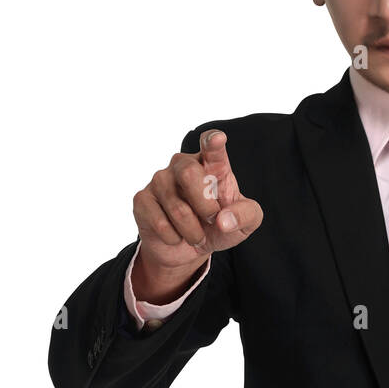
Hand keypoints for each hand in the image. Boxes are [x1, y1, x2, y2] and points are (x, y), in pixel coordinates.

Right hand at [131, 129, 262, 299]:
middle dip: (205, 206)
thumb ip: (245, 215)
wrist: (191, 248)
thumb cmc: (220, 225)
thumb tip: (223, 220)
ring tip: (197, 235)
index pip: (211, 146)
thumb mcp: (246, 222)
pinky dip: (175, 238)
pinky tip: (177, 236)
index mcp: (212, 164)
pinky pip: (160, 223)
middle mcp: (183, 164)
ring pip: (177, 208)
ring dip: (193, 231)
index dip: (213, 142)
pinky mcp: (142, 199)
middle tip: (212, 219)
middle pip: (188, 173)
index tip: (217, 139)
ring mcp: (160, 180)